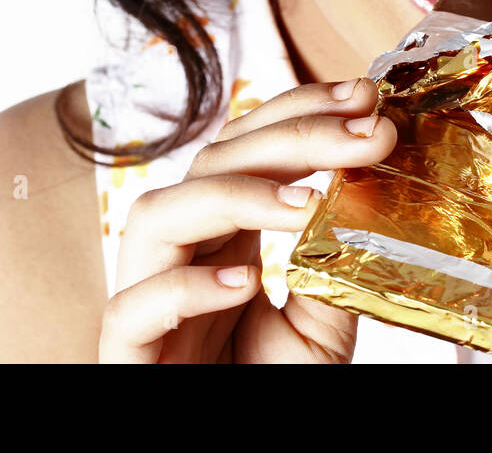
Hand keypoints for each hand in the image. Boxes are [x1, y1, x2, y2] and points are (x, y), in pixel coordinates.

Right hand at [98, 77, 396, 362]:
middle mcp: (180, 256)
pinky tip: (244, 281)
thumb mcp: (318, 329)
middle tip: (365, 127)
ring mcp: (146, 300)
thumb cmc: (264, 394)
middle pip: (210, 163)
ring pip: (155, 213)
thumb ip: (331, 268)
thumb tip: (367, 197)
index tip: (365, 97)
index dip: (299, 111)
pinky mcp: (125, 357)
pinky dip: (185, 288)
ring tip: (305, 201)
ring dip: (235, 194)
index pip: (247, 150)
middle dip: (291, 133)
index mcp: (223, 238)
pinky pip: (131, 309)